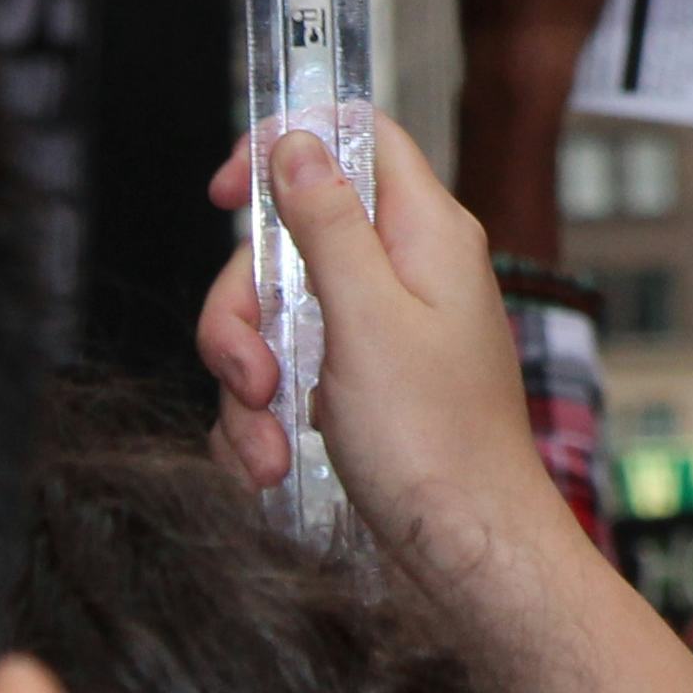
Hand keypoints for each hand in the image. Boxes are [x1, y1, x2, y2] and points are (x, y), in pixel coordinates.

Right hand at [197, 114, 572, 604]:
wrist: (466, 553)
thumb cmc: (436, 444)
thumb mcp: (366, 319)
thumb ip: (328, 223)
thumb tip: (297, 140)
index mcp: (425, 233)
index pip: (356, 139)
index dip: (286, 147)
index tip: (226, 192)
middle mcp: (405, 273)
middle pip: (289, 242)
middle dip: (245, 313)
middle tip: (250, 375)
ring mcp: (380, 333)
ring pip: (274, 320)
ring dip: (246, 387)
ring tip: (265, 451)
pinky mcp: (359, 389)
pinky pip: (282, 379)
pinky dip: (260, 424)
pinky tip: (268, 470)